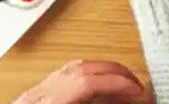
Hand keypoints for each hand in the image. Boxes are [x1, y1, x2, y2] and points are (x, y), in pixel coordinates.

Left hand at [12, 60, 143, 103]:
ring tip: (121, 84)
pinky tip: (97, 89)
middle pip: (79, 68)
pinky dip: (86, 77)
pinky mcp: (32, 99)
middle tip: (136, 86)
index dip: (115, 83)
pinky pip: (63, 77)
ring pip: (70, 68)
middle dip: (113, 72)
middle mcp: (36, 97)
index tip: (136, 91)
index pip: (83, 83)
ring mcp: (32, 95)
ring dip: (101, 71)